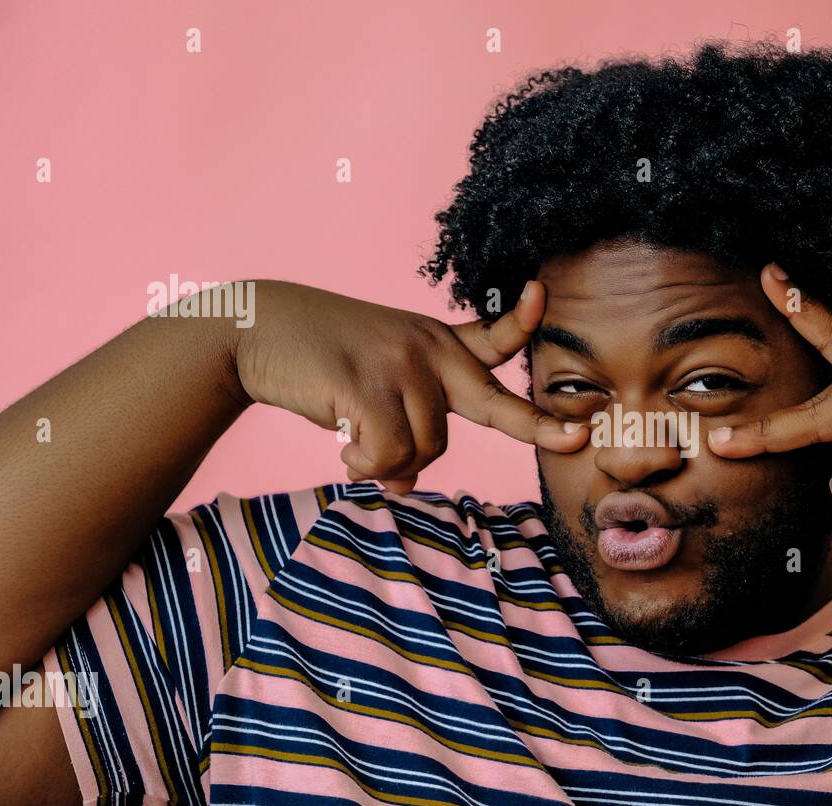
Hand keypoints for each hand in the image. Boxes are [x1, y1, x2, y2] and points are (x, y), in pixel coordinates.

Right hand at [233, 279, 587, 493]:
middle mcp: (428, 350)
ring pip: (428, 449)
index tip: (541, 295)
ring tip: (355, 445)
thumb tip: (404, 484)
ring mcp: (400, 366)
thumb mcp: (374, 375)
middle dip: (540, 426)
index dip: (521, 321)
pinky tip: (341, 448)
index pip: (490, 337)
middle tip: (578, 437)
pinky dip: (365, 465)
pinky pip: (388, 456)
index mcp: (434, 341)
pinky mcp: (366, 386)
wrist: (253, 329)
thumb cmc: (319, 359)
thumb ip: (403, 425)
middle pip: (495, 405)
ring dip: (391, 463)